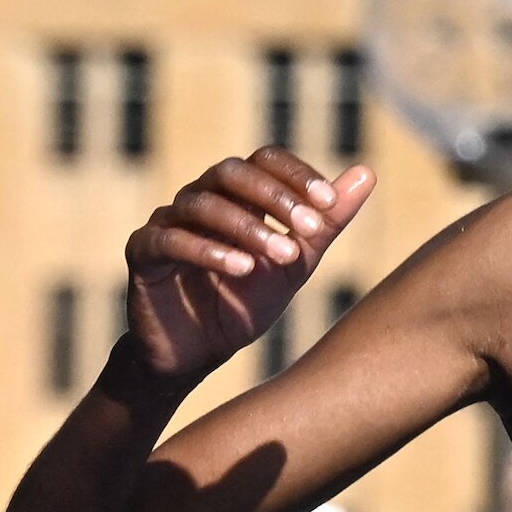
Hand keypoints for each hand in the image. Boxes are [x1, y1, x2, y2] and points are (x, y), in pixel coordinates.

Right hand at [123, 146, 374, 379]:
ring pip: (203, 204)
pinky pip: (169, 239)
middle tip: (310, 228)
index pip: (265, 159)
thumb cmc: (246, 301)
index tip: (329, 204)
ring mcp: (167, 222)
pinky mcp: (143, 252)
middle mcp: (200, 198)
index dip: (297, 175)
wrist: (199, 353)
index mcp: (237, 195)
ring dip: (249, 227)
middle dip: (275, 196)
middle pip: (232, 171)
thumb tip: (368, 173)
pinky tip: (243, 269)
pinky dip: (208, 251)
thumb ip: (327, 222)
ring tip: (284, 256)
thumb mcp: (297, 263)